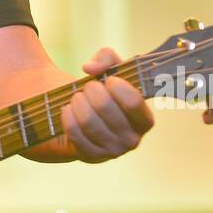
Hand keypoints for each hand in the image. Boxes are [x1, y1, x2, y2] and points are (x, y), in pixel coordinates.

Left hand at [59, 47, 154, 162]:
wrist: (82, 116)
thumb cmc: (103, 90)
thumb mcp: (111, 68)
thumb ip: (106, 56)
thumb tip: (90, 68)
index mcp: (144, 119)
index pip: (133, 102)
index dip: (117, 86)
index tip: (108, 80)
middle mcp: (132, 139)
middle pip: (105, 107)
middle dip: (91, 90)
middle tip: (88, 87)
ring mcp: (111, 151)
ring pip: (88, 120)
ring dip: (77, 102)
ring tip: (77, 97)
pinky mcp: (90, 156)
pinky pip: (74, 132)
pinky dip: (67, 115)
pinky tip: (68, 110)